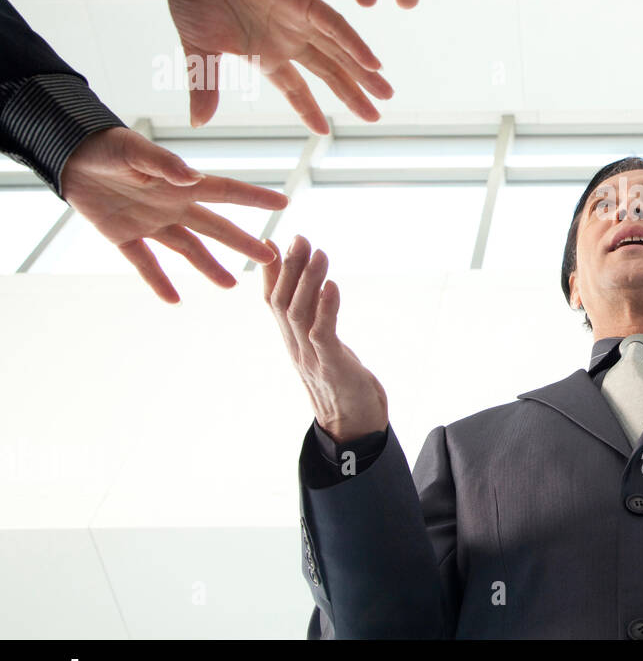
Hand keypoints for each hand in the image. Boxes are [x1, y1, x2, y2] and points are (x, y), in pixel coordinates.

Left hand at [60, 127, 287, 302]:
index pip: (226, 192)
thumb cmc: (105, 146)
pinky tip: (173, 300)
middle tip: (269, 258)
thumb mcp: (134, 150)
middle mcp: (172, 205)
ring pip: (187, 249)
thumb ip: (164, 164)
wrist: (67, 154)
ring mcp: (150, 222)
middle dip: (243, 243)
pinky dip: (158, 282)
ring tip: (231, 285)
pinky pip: (145, 263)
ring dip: (209, 267)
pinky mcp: (123, 236)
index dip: (255, 198)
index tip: (283, 203)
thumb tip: (193, 177)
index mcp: (179, 184)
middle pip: (215, 228)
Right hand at [166, 0, 392, 134]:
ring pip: (339, 51)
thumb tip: (197, 122)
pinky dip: (354, 43)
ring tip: (386, 93)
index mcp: (264, 54)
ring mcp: (298, 20)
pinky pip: (334, 24)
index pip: (295, 89)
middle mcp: (287, 39)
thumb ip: (204, 86)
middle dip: (352, 94)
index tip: (324, 131)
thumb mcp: (199, 49)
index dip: (310, 110)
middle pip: (329, 72)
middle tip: (375, 117)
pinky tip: (372, 63)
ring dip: (363, 73)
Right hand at [263, 235, 388, 441]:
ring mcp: (311, 357)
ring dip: (308, 280)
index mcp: (291, 340)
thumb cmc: (340, 380)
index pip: (272, 300)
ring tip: (318, 253)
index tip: (272, 240)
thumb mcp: (320, 344)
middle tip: (298, 237)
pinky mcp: (332, 366)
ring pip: (299, 313)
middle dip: (289, 267)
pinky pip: (323, 334)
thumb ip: (312, 316)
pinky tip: (332, 287)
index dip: (270, 271)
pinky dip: (327, 308)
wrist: (353, 424)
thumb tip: (308, 287)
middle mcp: (295, 346)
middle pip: (282, 301)